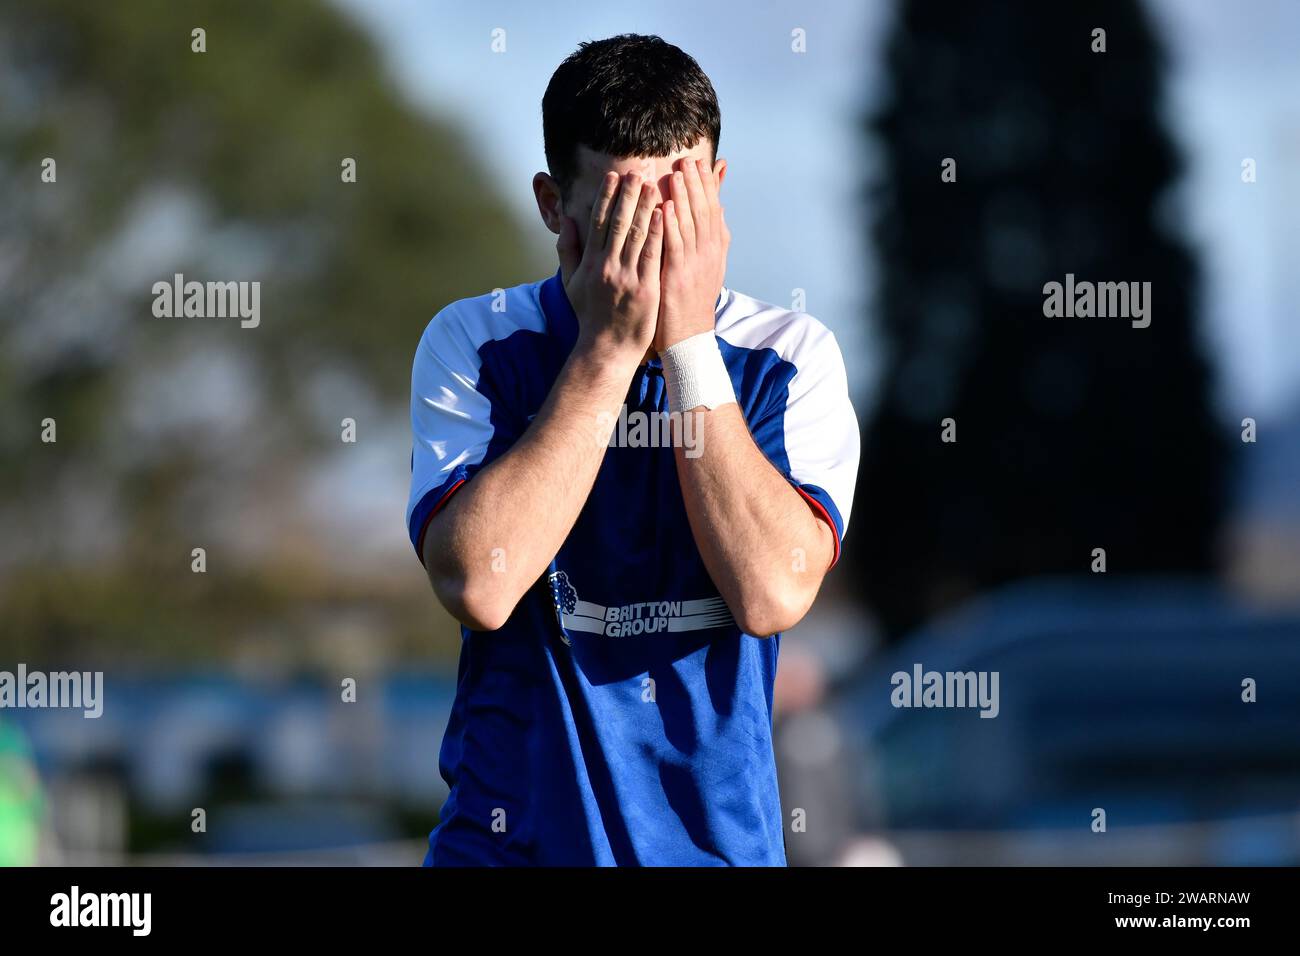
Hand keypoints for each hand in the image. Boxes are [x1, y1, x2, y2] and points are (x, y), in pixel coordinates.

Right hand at [557, 171, 663, 357]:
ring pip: (637, 234)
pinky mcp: (645, 288)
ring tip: (653, 183)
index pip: (599, 222)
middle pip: (619, 222)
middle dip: (628, 193)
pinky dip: (658, 232)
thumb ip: (567, 250)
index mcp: (591, 262)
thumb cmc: (590, 316)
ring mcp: (627, 277)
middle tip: (637, 170)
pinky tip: (664, 213)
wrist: (606, 349)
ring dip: (645, 205)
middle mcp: (607, 266)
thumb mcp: (570, 283)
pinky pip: (653, 255)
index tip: (614, 176)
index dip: (607, 197)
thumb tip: (566, 221)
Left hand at [655, 158, 729, 352]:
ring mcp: (695, 265)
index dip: (707, 186)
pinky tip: (664, 207)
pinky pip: (675, 246)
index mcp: (714, 250)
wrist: (690, 338)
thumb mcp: (706, 268)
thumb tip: (717, 211)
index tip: (699, 163)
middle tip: (687, 160)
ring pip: (690, 225)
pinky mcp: (679, 277)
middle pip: (703, 211)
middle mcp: (708, 254)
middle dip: (696, 184)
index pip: (712, 210)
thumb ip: (709, 238)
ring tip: (676, 174)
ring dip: (684, 198)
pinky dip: (671, 225)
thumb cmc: (691, 302)